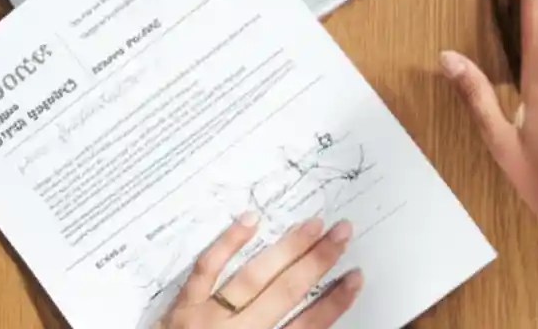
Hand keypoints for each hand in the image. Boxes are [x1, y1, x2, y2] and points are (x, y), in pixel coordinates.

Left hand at [156, 213, 361, 328]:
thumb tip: (312, 320)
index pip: (306, 328)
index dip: (333, 302)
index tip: (356, 276)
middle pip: (284, 294)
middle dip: (317, 261)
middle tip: (343, 231)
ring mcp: (206, 318)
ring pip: (252, 277)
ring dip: (286, 248)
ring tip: (312, 223)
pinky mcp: (182, 307)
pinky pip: (205, 270)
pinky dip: (227, 244)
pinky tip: (251, 220)